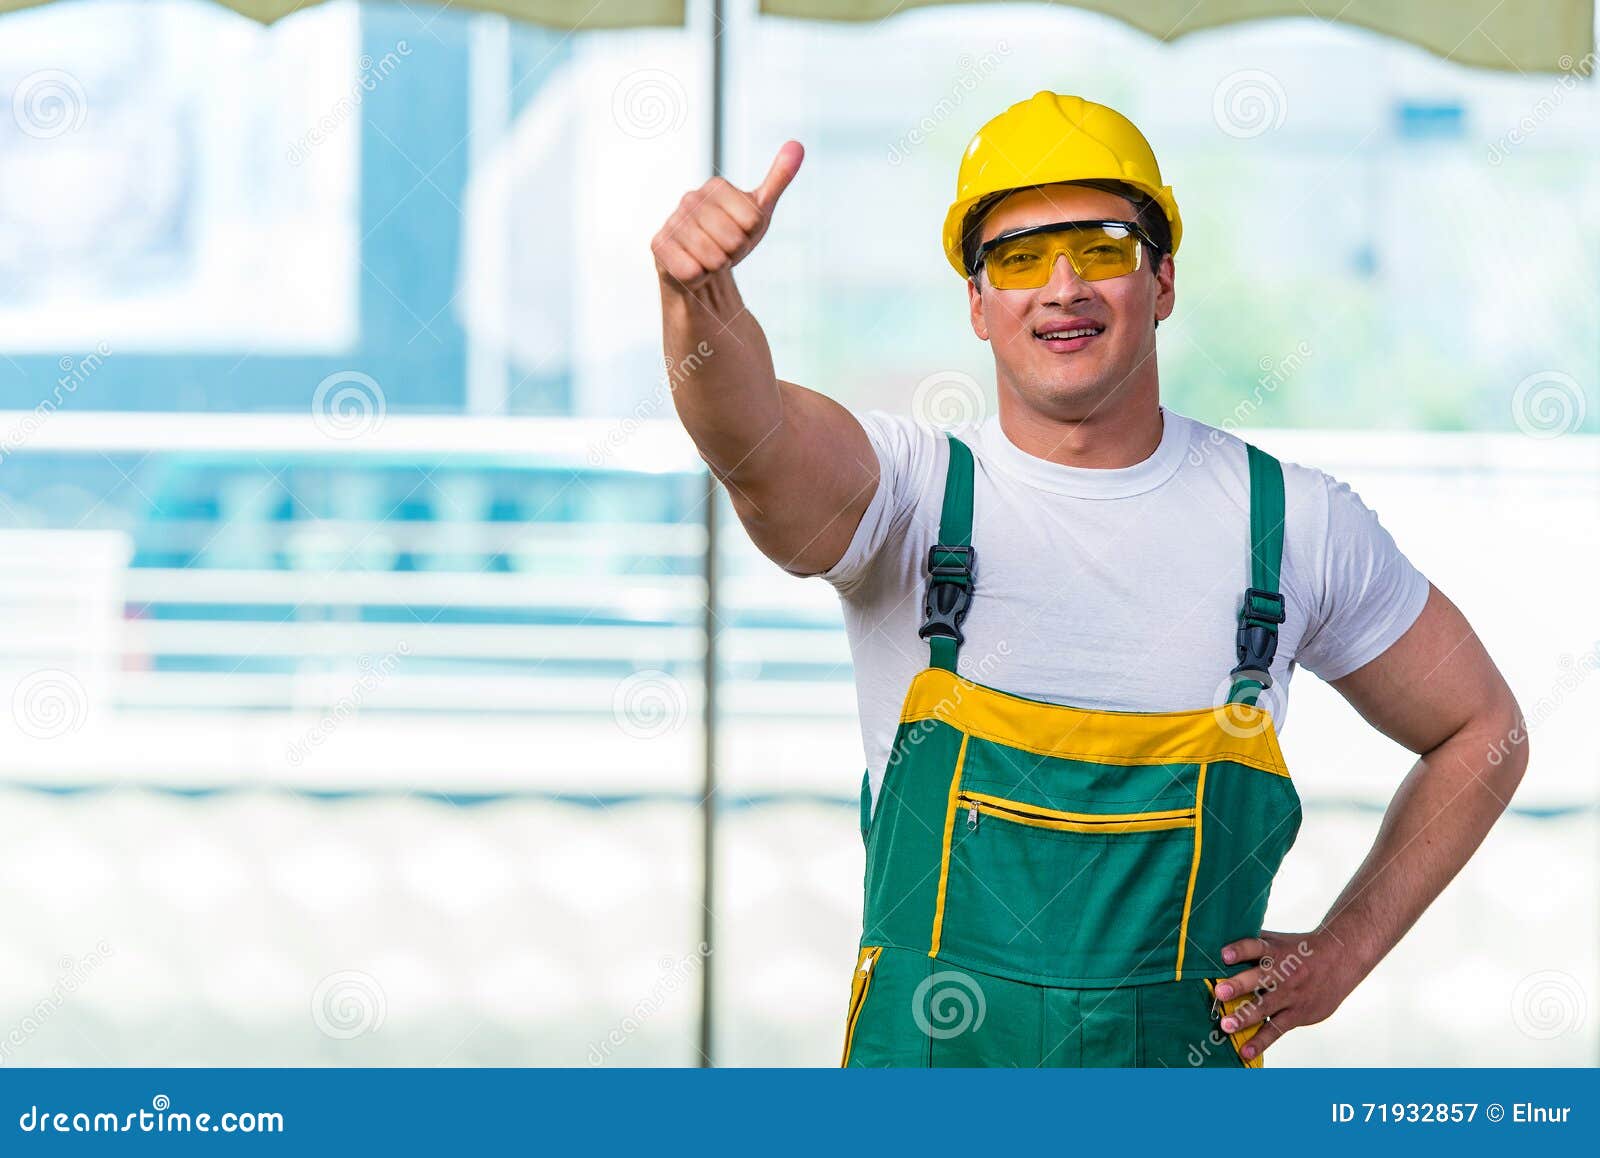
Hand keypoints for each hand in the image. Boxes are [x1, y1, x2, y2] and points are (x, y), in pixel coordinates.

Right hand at [652, 141, 803, 290]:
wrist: (700, 266)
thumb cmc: (730, 236)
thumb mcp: (759, 211)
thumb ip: (778, 179)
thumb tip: (798, 145)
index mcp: (716, 186)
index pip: (753, 221)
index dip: (751, 236)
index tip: (740, 233)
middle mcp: (690, 198)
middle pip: (735, 240)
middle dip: (735, 254)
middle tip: (724, 250)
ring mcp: (672, 221)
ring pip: (714, 258)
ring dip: (717, 267)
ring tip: (709, 258)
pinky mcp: (659, 245)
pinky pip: (692, 271)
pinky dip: (698, 277)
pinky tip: (692, 267)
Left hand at [1213, 929, 1358, 1060]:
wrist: (1340, 960)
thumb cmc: (1299, 950)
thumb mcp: (1278, 940)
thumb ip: (1252, 942)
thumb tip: (1217, 939)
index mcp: (1275, 951)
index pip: (1256, 947)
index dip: (1240, 950)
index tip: (1224, 954)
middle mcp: (1283, 973)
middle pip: (1259, 979)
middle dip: (1239, 985)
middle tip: (1220, 993)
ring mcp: (1291, 995)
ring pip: (1266, 1007)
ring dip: (1245, 1017)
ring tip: (1226, 1026)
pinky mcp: (1297, 1014)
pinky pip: (1276, 1029)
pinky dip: (1260, 1041)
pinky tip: (1245, 1051)